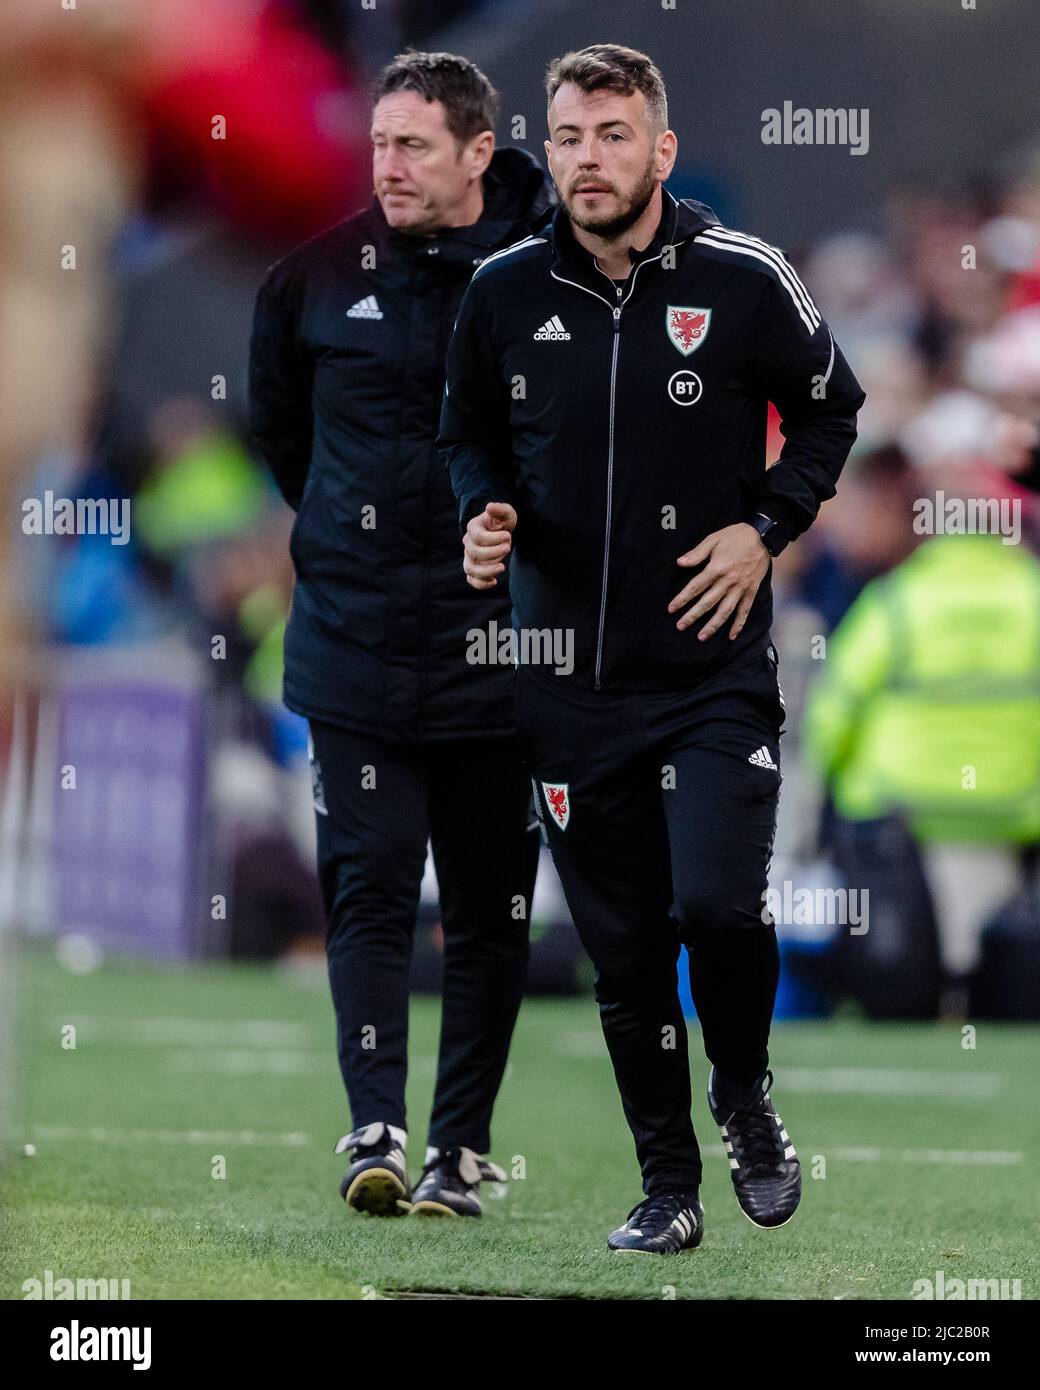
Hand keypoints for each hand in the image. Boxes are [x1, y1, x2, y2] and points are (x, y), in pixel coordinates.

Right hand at [463, 502, 516, 588]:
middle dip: (492, 553)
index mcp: (473, 527)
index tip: (508, 535)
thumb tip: (490, 507)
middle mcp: (468, 543)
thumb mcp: (506, 513)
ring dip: (486, 570)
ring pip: (470, 568)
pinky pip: (471, 579)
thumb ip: (500, 510)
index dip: (493, 539)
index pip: (478, 537)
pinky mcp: (474, 568)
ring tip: (502, 567)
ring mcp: (469, 557)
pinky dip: (480, 584)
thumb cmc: (503, 522)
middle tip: (508, 547)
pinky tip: (494, 582)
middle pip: (473, 553)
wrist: (502, 533)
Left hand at [668, 522, 769, 640]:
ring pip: (724, 611)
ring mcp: (741, 588)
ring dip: (713, 625)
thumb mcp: (713, 539)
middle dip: (692, 616)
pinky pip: (744, 611)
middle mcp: (728, 581)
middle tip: (680, 627)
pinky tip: (731, 636)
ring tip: (701, 637)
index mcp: (716, 568)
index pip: (695, 587)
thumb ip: (697, 553)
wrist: (763, 536)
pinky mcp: (751, 591)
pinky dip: (738, 624)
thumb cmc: (736, 536)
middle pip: (707, 603)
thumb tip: (680, 563)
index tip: (671, 609)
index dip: (682, 599)